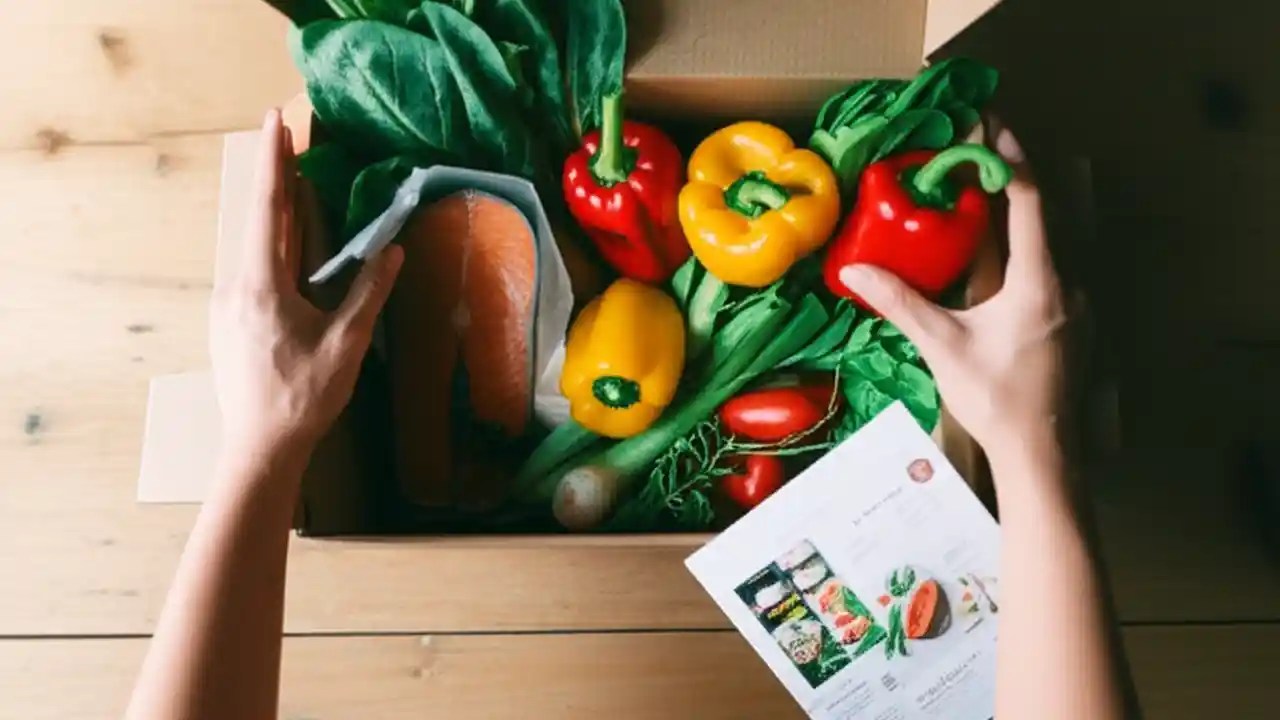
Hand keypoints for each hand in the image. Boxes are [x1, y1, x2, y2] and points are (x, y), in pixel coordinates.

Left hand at [209, 109, 403, 462]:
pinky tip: (290, 247)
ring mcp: (230, 306)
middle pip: (261, 222)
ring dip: (279, 215)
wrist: (259, 448)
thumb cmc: (303, 398)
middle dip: (277, 179)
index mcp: (261, 286)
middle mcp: (237, 287)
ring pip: (258, 247)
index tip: (276, 122)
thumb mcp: (344, 345)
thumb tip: (390, 250)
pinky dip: (276, 246)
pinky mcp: (233, 323)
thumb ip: (366, 294)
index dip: (275, 164)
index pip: (270, 210)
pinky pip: (256, 270)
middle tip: (289, 138)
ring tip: (297, 186)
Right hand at [839, 122, 1066, 457]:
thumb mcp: (943, 346)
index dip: (1009, 158)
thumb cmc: (995, 398)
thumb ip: (901, 303)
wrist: (1041, 453)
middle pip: (1042, 215)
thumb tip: (853, 271)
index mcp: (1040, 280)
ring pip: (1048, 245)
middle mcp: (1067, 284)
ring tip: (981, 199)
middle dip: (1009, 181)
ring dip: (1016, 218)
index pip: (1029, 200)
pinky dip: (1024, 252)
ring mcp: (1076, 306)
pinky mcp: (1073, 326)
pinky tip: (997, 262)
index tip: (991, 124)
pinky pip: (1050, 272)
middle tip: (976, 155)